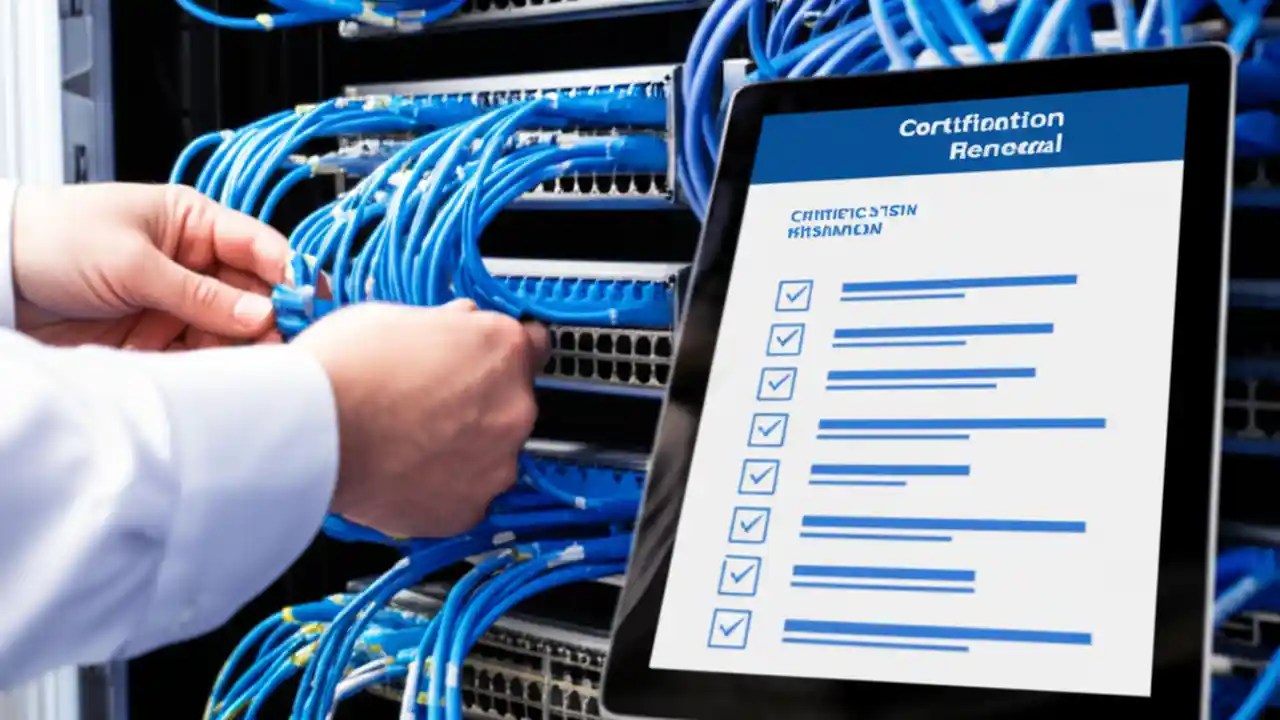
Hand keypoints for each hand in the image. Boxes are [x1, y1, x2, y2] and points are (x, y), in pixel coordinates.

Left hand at [10, 182, 288, 348]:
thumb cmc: (53, 240)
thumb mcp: (133, 264)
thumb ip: (200, 295)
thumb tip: (262, 314)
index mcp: (193, 221)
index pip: (259, 247)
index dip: (288, 274)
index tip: (308, 303)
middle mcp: (192, 261)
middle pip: (253, 294)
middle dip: (270, 319)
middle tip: (285, 345)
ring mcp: (176, 300)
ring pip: (231, 328)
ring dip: (244, 347)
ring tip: (254, 366)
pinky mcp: (157, 335)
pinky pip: (200, 352)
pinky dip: (213, 365)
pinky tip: (222, 375)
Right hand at [293, 299, 549, 536]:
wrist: (309, 434)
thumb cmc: (342, 370)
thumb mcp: (394, 316)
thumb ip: (445, 323)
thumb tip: (458, 321)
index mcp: (501, 350)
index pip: (533, 345)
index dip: (501, 352)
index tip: (485, 359)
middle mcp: (513, 407)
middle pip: (512, 401)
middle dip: (478, 401)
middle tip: (427, 402)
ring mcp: (496, 463)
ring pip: (493, 452)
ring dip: (465, 447)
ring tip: (410, 441)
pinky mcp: (470, 509)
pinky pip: (468, 495)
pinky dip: (445, 487)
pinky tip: (407, 471)